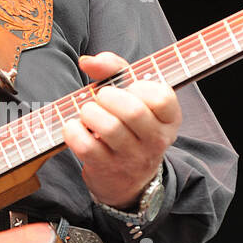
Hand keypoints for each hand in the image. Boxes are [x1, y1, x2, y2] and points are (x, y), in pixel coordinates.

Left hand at [64, 51, 181, 209]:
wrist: (128, 180)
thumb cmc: (130, 127)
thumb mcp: (133, 96)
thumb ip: (114, 70)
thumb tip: (88, 61)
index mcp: (169, 119)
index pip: (162, 97)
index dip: (140, 87)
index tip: (130, 88)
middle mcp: (155, 140)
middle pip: (133, 111)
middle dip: (108, 97)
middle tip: (101, 98)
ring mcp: (131, 158)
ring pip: (109, 128)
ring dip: (90, 112)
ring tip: (88, 112)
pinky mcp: (106, 169)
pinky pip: (86, 146)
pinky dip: (73, 131)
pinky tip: (75, 127)